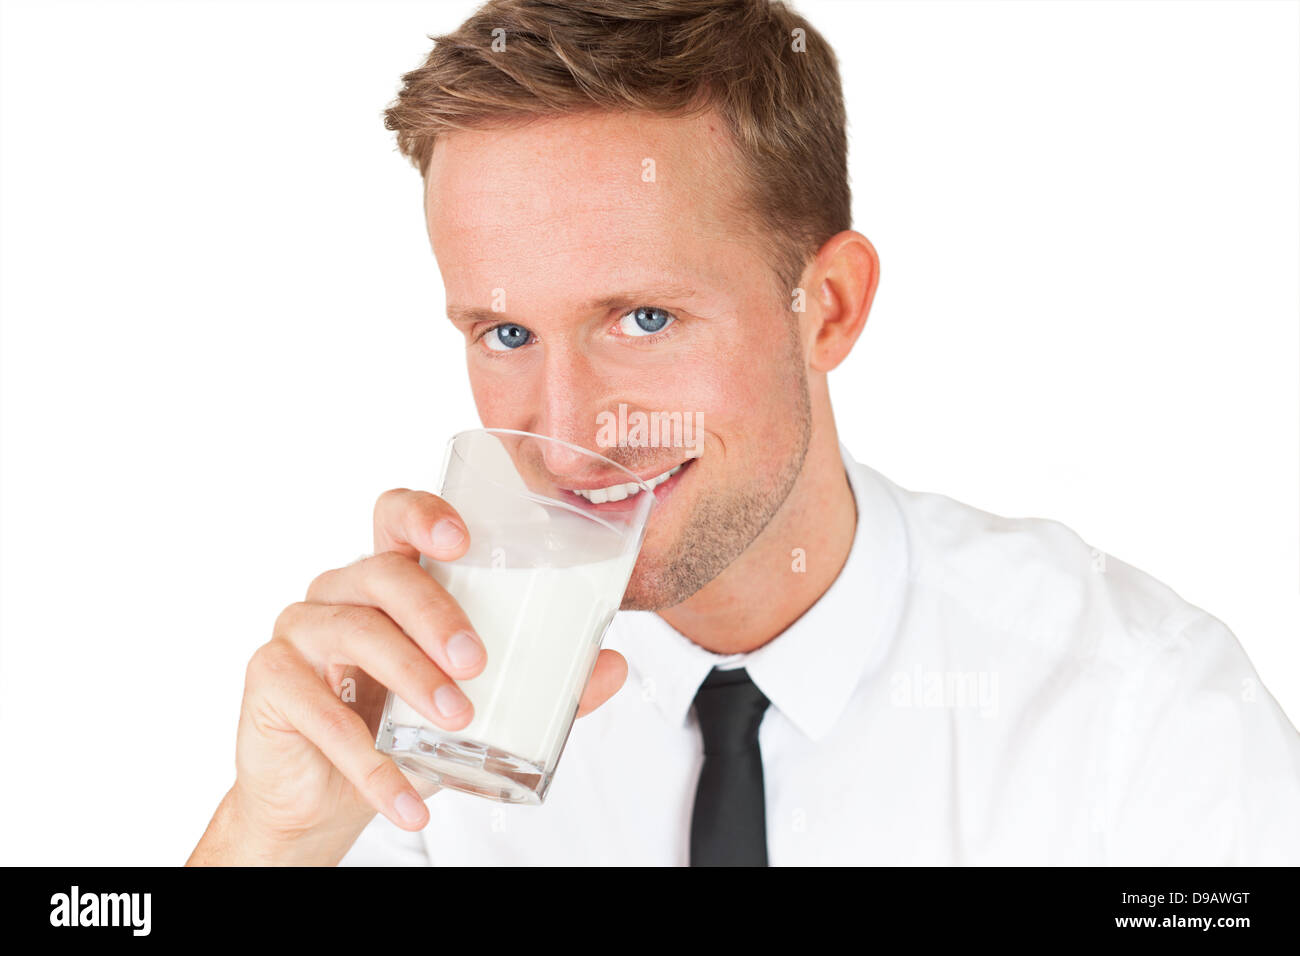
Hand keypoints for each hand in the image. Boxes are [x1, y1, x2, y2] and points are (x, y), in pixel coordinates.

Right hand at [188, 488, 628, 864]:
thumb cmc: (399, 727)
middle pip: (383, 573)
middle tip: (477, 663)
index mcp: (390, 580)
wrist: (327, 798)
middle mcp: (341, 591)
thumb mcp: (475, 706)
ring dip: (409, 678)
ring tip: (456, 720)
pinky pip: (318, 711)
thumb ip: (542, 684)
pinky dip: (369, 763)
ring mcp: (300, 630)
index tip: (463, 541)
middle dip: (435, 613)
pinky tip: (408, 797)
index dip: (425, 514)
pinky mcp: (270, 680)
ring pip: (354, 630)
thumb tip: (615, 665)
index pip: (397, 516)